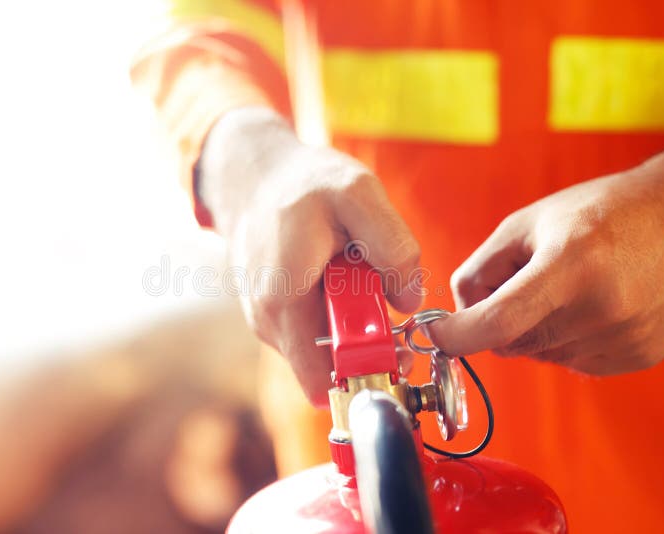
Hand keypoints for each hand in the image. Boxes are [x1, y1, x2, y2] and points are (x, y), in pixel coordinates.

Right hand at [198, 108, 422, 405]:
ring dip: (355, 326)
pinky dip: (337, 314)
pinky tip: (341, 278)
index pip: (323, 382)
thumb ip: (394, 248)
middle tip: (388, 298)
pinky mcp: (272, 318)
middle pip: (331, 369)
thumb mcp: (360, 195)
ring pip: (326, 351)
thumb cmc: (303, 183)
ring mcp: (266, 323)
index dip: (369, 370)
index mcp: (282, 302)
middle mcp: (267, 323)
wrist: (254, 175)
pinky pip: (316, 333)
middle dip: (369, 345)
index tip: (399, 347)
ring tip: (362, 278)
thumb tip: (409, 301)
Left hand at [430, 140, 663, 374]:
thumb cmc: (602, 211)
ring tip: (569, 285)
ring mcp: (624, 338)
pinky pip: (573, 361)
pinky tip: (590, 303)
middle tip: (524, 282)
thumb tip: (458, 314)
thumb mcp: (528, 223)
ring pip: (541, 355)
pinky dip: (566, 339)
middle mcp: (601, 309)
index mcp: (571, 265)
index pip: (497, 323)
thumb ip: (480, 269)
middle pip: (513, 342)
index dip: (456, 336)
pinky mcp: (639, 356)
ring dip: (535, 330)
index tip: (436, 334)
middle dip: (499, 321)